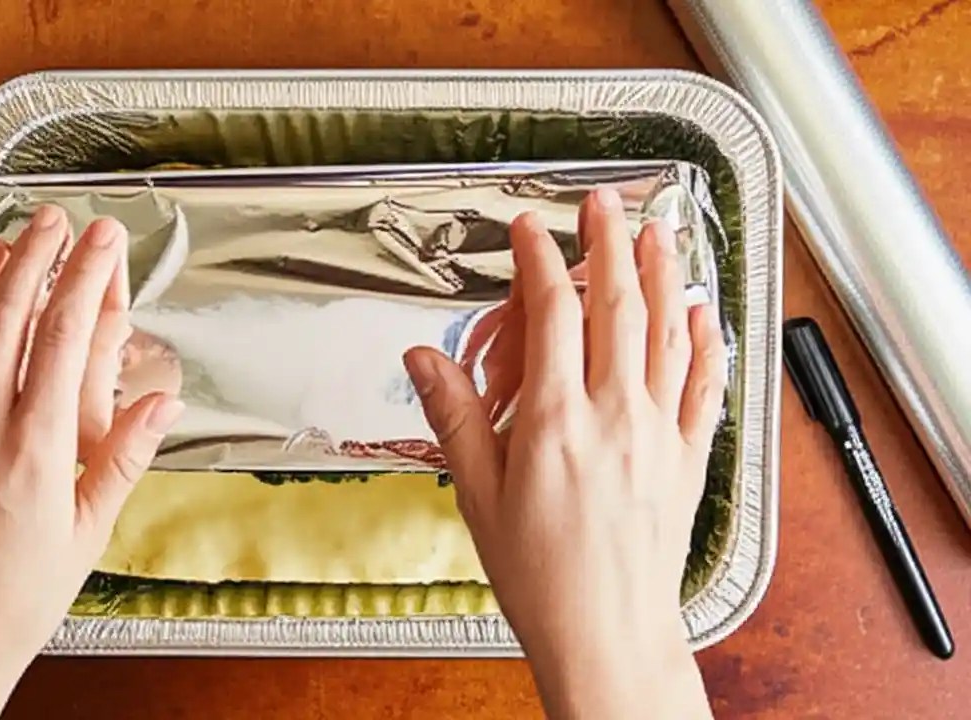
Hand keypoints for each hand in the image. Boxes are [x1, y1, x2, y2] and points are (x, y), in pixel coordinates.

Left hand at [0, 207, 182, 718]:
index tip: (101, 241)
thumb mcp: (91, 532)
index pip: (64, 338)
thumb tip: (161, 404)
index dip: (85, 278)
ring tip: (0, 240)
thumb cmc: (19, 595)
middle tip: (52, 218)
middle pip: (7, 317)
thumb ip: (124, 458)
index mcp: (37, 448)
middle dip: (35, 257)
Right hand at [404, 189, 725, 719]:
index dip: (541, 260)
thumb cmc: (540, 574)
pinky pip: (705, 386)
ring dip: (664, 275)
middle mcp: (615, 415)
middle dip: (610, 244)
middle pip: (618, 307)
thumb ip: (455, 417)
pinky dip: (708, 342)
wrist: (606, 632)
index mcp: (556, 421)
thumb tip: (422, 358)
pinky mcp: (686, 457)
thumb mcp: (478, 494)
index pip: (552, 314)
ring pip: (669, 333)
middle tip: (603, 202)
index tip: (531, 228)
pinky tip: (704, 313)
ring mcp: (659, 433)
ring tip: (658, 231)